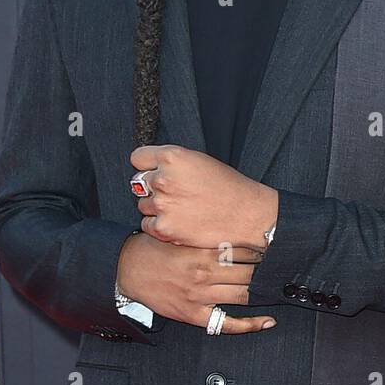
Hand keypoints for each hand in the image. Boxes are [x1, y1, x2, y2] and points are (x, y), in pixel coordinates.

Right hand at [116, 230, 275, 333]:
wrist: (127, 269)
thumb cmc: (155, 248)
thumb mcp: (181, 234)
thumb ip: (208, 234)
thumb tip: (237, 227)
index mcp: (202, 251)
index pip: (245, 250)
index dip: (264, 249)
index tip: (277, 246)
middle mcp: (204, 274)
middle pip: (249, 273)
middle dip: (268, 269)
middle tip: (286, 265)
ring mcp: (200, 297)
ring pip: (243, 295)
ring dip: (264, 290)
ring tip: (280, 286)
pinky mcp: (193, 315)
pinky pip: (226, 324)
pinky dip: (249, 324)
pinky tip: (266, 321)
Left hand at [130, 144, 276, 250]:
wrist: (246, 215)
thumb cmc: (230, 188)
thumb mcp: (201, 161)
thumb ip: (174, 162)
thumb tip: (153, 169)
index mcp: (173, 157)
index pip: (138, 157)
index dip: (148, 165)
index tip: (154, 171)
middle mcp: (163, 179)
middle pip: (139, 182)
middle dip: (154, 187)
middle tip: (176, 193)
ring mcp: (161, 204)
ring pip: (143, 204)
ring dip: (157, 207)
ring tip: (182, 209)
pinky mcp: (163, 228)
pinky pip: (147, 224)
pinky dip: (160, 225)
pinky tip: (180, 221)